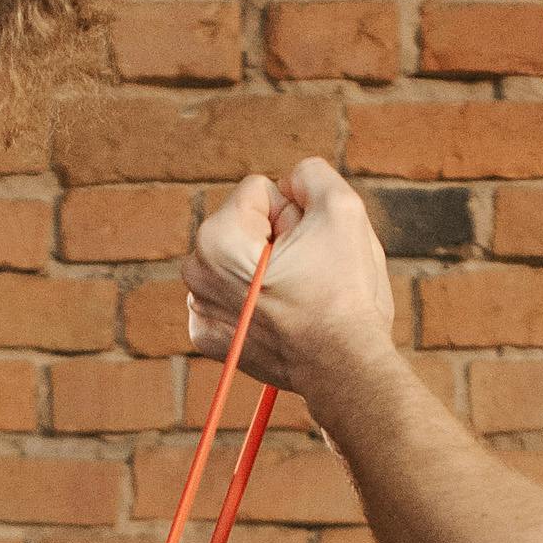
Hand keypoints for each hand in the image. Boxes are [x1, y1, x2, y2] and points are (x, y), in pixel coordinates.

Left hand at [188, 159, 394, 405]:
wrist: (346, 368)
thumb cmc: (345, 292)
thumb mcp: (341, 207)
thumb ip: (311, 173)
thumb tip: (291, 180)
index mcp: (215, 238)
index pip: (260, 191)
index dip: (296, 213)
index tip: (309, 248)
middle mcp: (196, 273)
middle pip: (247, 226)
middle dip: (278, 240)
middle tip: (306, 273)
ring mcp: (201, 310)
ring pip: (243, 261)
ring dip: (269, 271)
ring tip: (297, 297)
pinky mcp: (212, 340)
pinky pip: (236, 297)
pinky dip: (258, 304)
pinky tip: (283, 318)